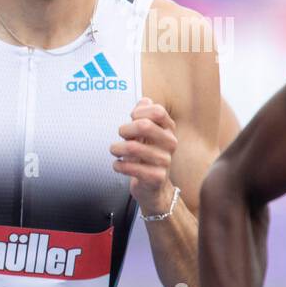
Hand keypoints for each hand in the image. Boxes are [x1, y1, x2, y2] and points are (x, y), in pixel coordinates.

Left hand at [110, 98, 177, 214]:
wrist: (153, 186)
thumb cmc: (146, 155)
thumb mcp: (146, 134)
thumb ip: (144, 115)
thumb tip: (145, 100)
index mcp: (168, 129)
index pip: (157, 111)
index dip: (139, 113)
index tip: (131, 119)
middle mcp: (170, 143)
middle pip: (144, 126)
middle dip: (125, 129)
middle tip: (121, 136)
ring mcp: (165, 161)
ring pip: (133, 148)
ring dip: (116, 149)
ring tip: (115, 151)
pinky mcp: (156, 177)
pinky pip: (130, 167)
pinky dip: (118, 165)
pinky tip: (118, 165)